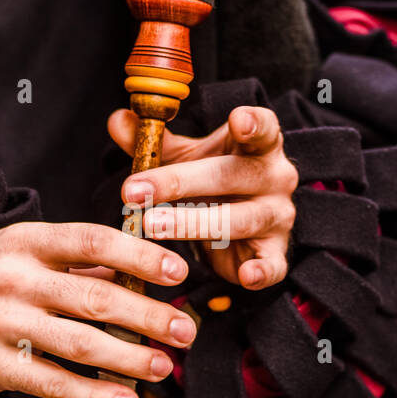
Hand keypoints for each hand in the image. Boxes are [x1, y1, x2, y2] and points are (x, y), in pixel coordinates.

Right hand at [0, 221, 195, 397]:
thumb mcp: (31, 252)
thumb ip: (84, 264)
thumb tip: (148, 276)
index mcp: (28, 241)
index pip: (92, 242)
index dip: (139, 256)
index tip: (177, 271)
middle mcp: (13, 279)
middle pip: (94, 298)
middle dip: (148, 317)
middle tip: (184, 330)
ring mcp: (0, 323)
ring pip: (79, 345)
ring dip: (130, 358)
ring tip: (164, 366)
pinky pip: (52, 384)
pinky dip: (93, 395)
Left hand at [109, 105, 297, 290]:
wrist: (238, 226)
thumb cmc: (212, 182)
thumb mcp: (183, 157)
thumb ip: (155, 141)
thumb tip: (118, 120)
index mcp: (259, 145)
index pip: (263, 127)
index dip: (252, 124)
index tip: (237, 121)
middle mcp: (275, 178)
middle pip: (231, 175)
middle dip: (179, 183)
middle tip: (134, 191)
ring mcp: (278, 216)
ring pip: (240, 219)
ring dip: (193, 223)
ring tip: (151, 226)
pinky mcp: (276, 253)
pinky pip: (272, 265)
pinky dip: (261, 272)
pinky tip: (245, 277)